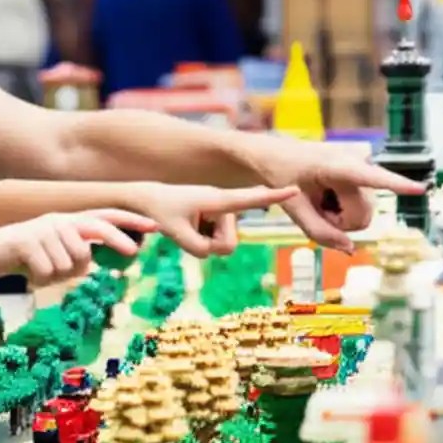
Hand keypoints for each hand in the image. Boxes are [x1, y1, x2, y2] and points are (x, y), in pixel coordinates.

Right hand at [0, 209, 157, 285]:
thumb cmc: (24, 257)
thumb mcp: (54, 255)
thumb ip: (74, 257)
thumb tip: (89, 267)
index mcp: (68, 221)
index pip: (103, 217)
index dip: (128, 221)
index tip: (153, 226)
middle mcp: (58, 221)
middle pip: (96, 231)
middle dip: (117, 240)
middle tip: (133, 252)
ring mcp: (43, 230)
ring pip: (71, 263)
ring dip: (58, 276)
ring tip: (40, 271)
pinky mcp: (26, 242)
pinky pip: (49, 272)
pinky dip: (40, 279)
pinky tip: (27, 272)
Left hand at [130, 183, 299, 257]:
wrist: (148, 199)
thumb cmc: (161, 211)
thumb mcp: (175, 233)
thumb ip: (198, 248)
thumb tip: (214, 253)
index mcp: (216, 200)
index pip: (249, 200)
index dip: (273, 197)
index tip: (295, 189)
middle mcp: (222, 205)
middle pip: (228, 245)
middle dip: (210, 246)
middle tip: (185, 230)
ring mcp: (219, 213)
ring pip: (221, 246)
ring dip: (203, 242)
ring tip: (185, 225)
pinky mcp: (215, 219)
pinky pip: (214, 242)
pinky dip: (200, 239)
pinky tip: (188, 226)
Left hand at [254, 138, 426, 251]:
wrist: (275, 156)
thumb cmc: (281, 177)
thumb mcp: (293, 209)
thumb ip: (319, 232)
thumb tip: (351, 250)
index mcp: (336, 165)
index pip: (371, 178)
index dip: (397, 185)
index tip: (421, 188)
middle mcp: (357, 161)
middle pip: (363, 215)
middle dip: (340, 223)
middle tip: (314, 208)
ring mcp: (363, 165)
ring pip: (365, 213)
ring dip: (341, 216)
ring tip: (319, 200)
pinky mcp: (364, 171)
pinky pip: (363, 205)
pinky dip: (344, 209)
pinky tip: (327, 196)